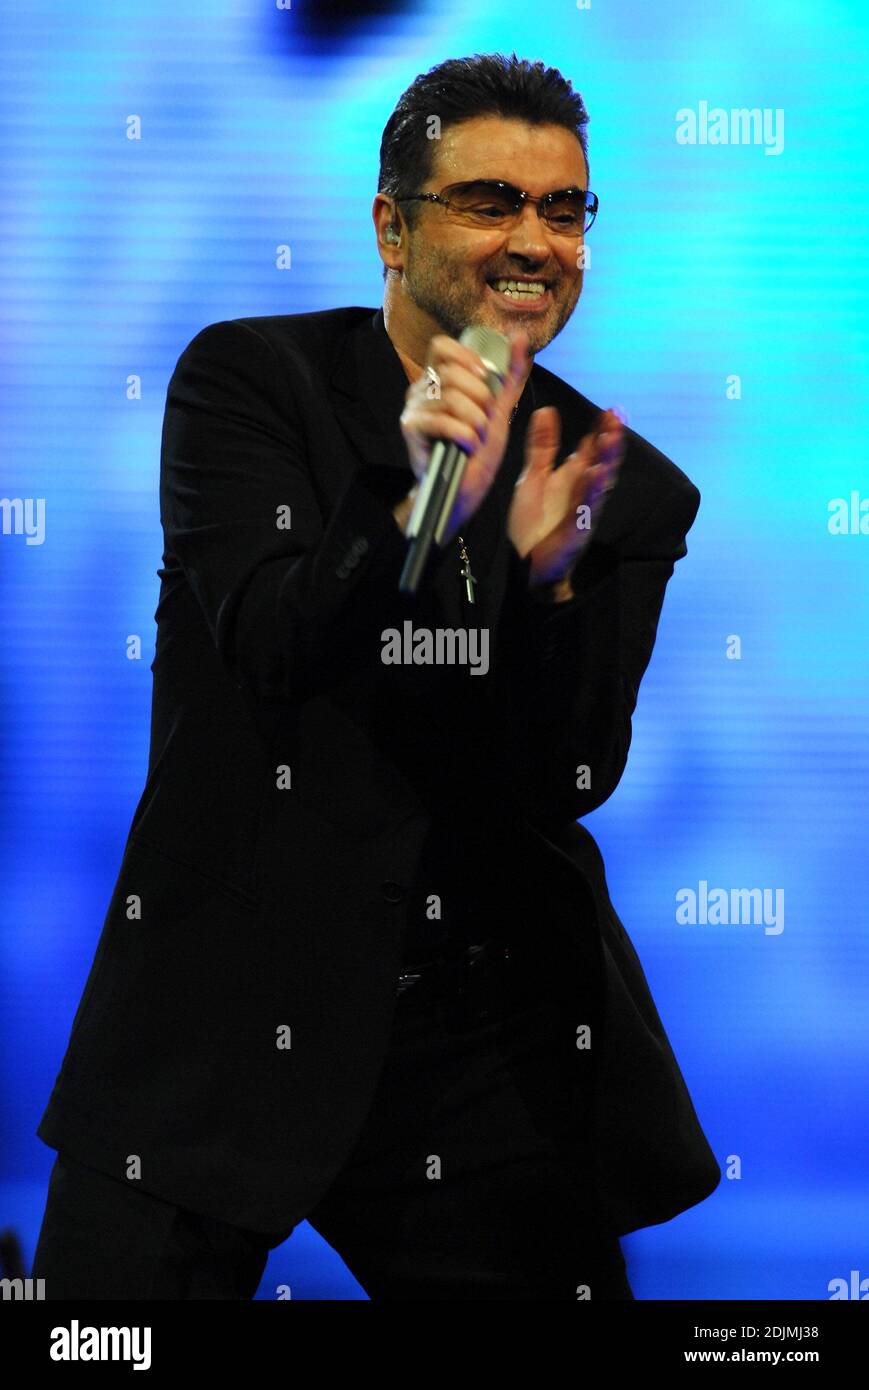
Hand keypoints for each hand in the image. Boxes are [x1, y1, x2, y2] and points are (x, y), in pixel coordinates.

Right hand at [398, 330, 529, 544]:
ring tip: (476, 439)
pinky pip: (442, 420)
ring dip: (475, 422)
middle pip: (453, 373)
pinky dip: (464, 435)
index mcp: (439, 380)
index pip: (442, 347)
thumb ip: (509, 375)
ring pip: (451, 397)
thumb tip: (519, 336)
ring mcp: (414, 408)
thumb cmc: (476, 452)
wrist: (461, 491)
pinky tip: (468, 446)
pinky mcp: (410, 429)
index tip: (485, 379)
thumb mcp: (498, 410)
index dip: (466, 358)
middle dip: (481, 399)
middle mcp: (421, 390)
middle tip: (484, 422)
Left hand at [507, 405, 624, 588]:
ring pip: (600, 482)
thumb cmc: (533, 523)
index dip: (601, 430)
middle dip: (610, 440)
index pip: (591, 448)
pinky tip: (596, 473)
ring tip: (610, 438)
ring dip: (606, 460)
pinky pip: (587, 507)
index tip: (612, 410)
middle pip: (601, 461)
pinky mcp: (576, 528)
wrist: (526, 563)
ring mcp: (582, 510)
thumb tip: (547, 410)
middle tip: (617, 418)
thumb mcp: (533, 477)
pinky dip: (592, 490)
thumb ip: (542, 446)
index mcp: (572, 477)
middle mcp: (581, 491)